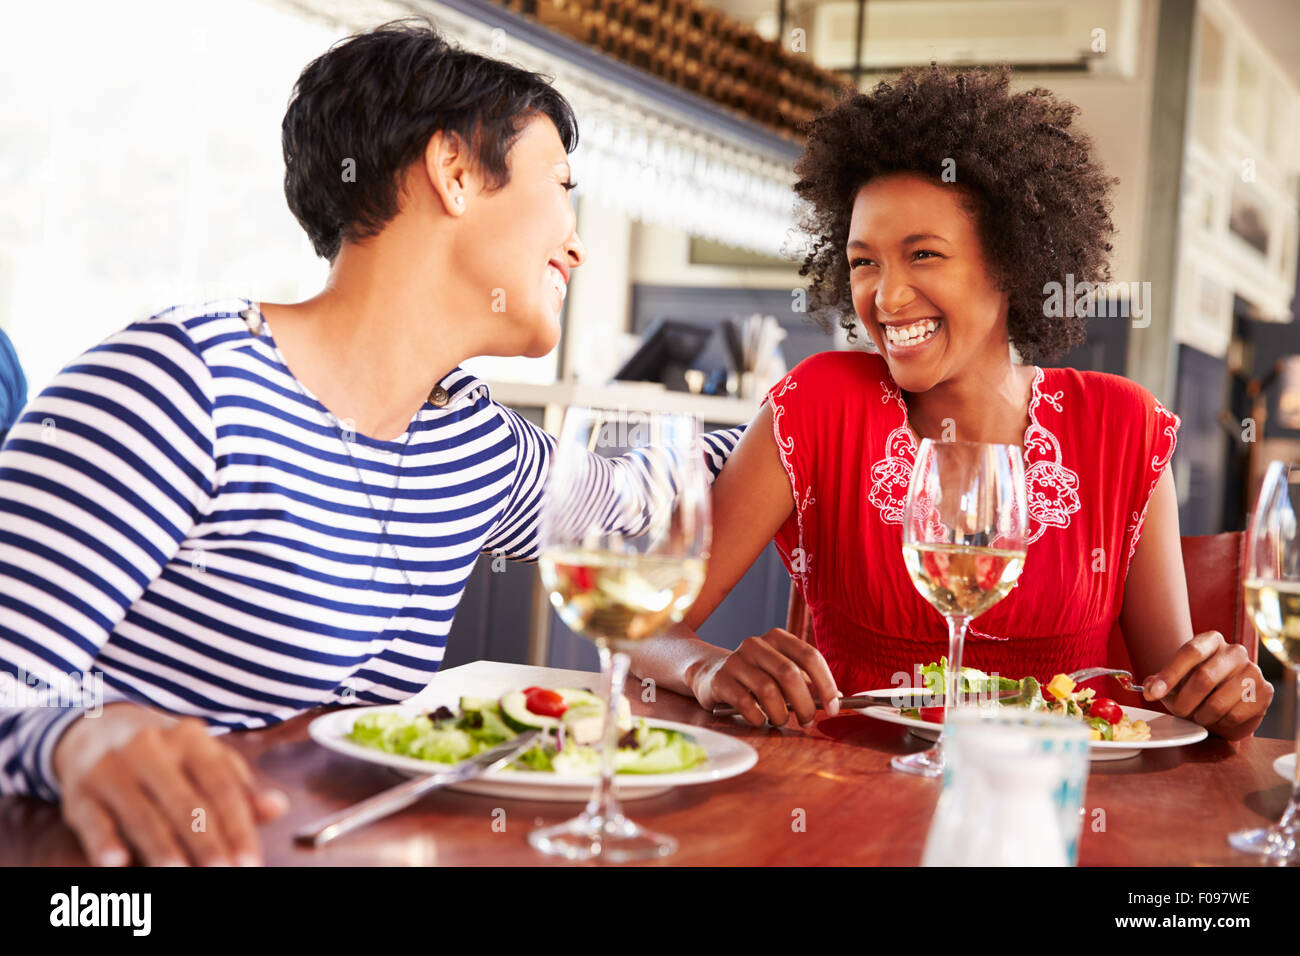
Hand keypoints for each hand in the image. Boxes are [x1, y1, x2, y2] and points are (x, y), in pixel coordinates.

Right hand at [52, 702, 288, 865]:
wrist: (97, 729)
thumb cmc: (167, 755)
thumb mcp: (204, 760)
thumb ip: (239, 788)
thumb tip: (278, 807)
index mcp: (191, 738)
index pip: (221, 785)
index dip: (238, 825)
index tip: (250, 859)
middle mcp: (151, 747)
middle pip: (184, 802)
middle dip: (206, 841)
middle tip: (223, 870)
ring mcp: (111, 767)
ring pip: (142, 813)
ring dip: (163, 847)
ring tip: (181, 871)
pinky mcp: (78, 792)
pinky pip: (92, 820)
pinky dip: (105, 841)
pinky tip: (117, 862)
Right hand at [690, 628, 840, 727]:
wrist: (709, 672)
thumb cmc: (754, 675)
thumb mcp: (781, 672)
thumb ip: (807, 682)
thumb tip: (837, 698)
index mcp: (777, 638)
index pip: (809, 656)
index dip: (826, 684)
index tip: (833, 707)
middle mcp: (756, 644)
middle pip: (789, 673)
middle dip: (804, 703)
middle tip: (807, 721)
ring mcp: (735, 661)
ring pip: (768, 690)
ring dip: (781, 713)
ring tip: (781, 720)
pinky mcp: (720, 680)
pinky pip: (745, 703)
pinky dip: (758, 717)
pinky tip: (760, 720)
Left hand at [1142, 630, 1273, 740]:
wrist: (1227, 703)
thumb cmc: (1197, 689)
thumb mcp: (1175, 681)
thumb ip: (1159, 682)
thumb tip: (1148, 687)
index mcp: (1210, 640)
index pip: (1190, 652)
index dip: (1169, 675)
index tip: (1153, 693)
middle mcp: (1234, 651)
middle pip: (1204, 679)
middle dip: (1184, 702)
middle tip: (1178, 712)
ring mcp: (1253, 670)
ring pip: (1218, 702)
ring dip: (1202, 716)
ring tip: (1199, 715)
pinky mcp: (1265, 692)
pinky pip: (1235, 715)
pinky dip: (1221, 723)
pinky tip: (1219, 718)